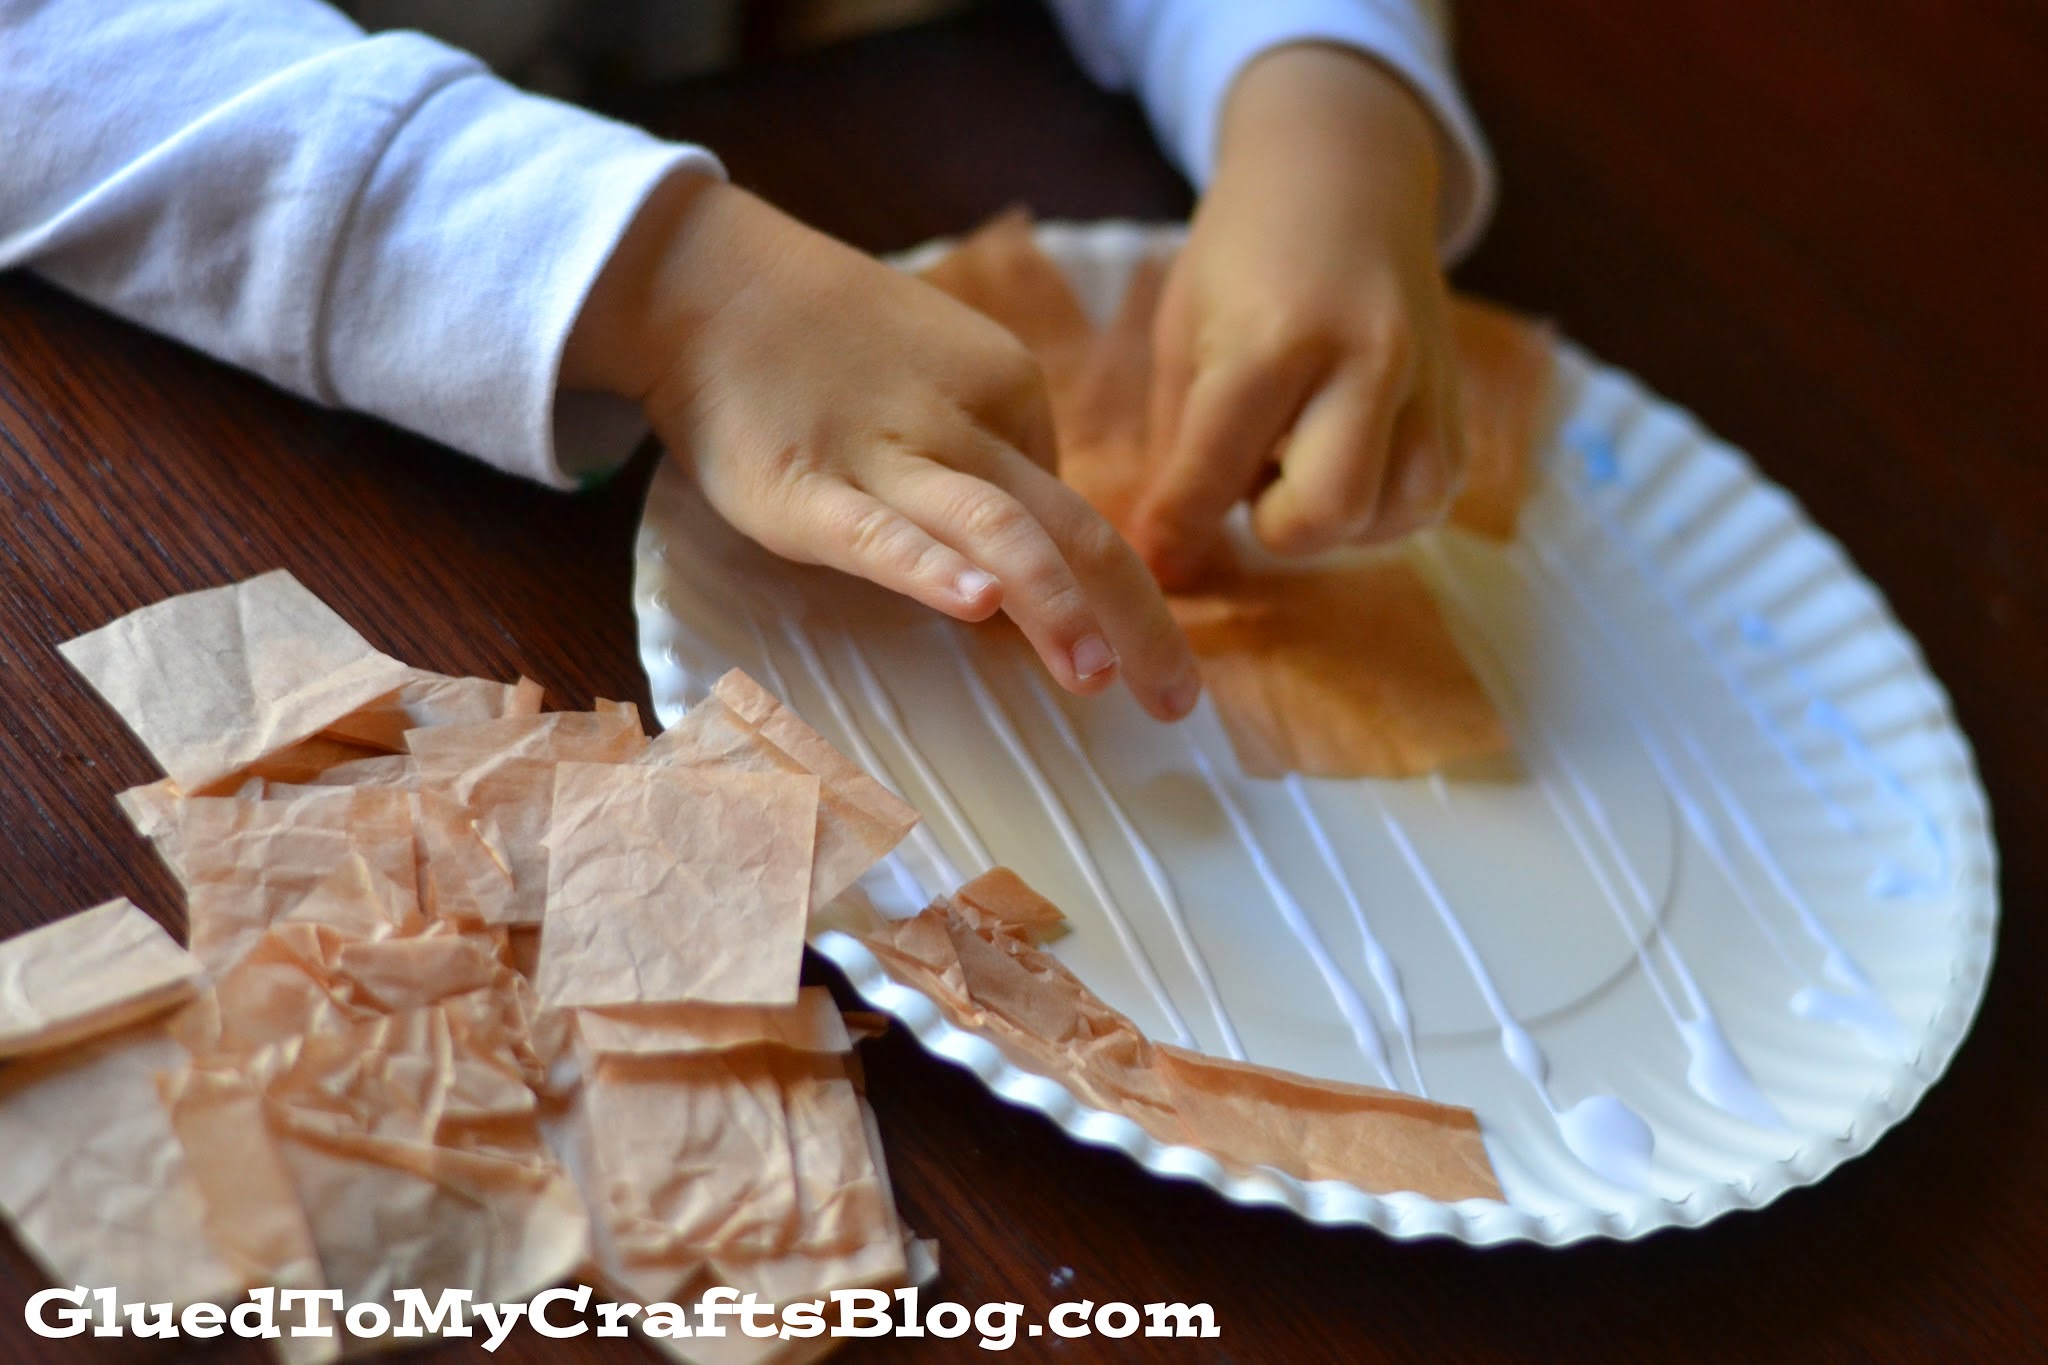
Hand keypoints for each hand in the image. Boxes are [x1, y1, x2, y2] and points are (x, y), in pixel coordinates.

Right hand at [564, 175, 1200, 719]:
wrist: (708, 277)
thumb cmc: (824, 344)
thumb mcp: (938, 377)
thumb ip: (987, 459)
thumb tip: (1021, 570)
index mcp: (1012, 390)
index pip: (1067, 509)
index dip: (1084, 588)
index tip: (1082, 640)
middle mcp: (968, 421)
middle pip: (1074, 531)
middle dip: (1138, 622)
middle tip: (1178, 704)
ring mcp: (886, 454)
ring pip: (996, 528)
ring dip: (1055, 605)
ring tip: (1097, 677)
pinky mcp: (805, 488)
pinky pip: (877, 534)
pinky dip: (929, 568)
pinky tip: (975, 606)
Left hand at [1134, 44, 1465, 588]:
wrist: (1346, 175)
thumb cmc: (1242, 257)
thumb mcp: (1183, 336)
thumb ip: (1178, 453)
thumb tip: (1163, 562)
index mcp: (1275, 339)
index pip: (1215, 474)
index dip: (1174, 532)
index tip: (1154, 562)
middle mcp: (1367, 362)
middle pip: (1327, 514)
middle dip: (1276, 526)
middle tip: (1250, 481)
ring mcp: (1428, 381)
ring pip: (1395, 514)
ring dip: (1336, 515)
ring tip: (1299, 456)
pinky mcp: (1461, 403)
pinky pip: (1428, 496)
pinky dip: (1379, 500)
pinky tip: (1341, 451)